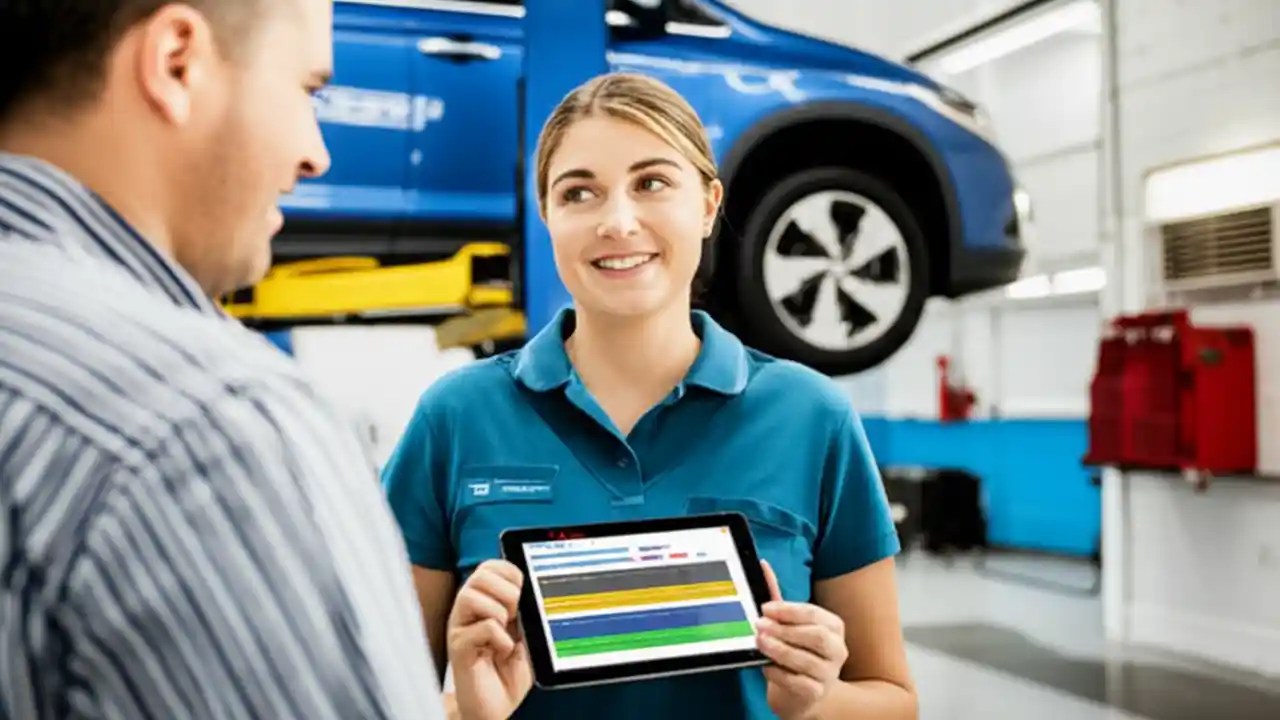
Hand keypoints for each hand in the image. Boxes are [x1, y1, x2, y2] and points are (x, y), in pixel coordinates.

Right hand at [447, 560, 532, 719]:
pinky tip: (501, 652)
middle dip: (507, 592)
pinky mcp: (458, 648)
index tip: (524, 595)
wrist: (495, 706)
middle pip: (480, 575)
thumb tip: (532, 590)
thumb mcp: (525, 635)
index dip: (512, 574)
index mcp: (483, 601)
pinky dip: (500, 639)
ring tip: (506, 633)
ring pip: (470, 596)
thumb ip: (526, 611)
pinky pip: (481, 627)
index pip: (491, 566)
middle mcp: (467, 610)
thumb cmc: (509, 670)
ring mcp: (459, 627)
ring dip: (499, 612)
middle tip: (515, 616)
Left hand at [755, 561, 847, 719]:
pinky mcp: (817, 693)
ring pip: (807, 660)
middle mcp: (837, 649)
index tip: (765, 608)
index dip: (789, 610)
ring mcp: (829, 673)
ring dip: (780, 649)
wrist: (801, 692)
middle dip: (785, 629)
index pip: (814, 614)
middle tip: (759, 625)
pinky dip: (779, 674)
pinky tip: (765, 666)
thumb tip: (762, 565)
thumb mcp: (788, 625)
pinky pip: (798, 683)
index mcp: (833, 626)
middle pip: (816, 636)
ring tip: (760, 642)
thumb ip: (777, 599)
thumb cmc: (795, 651)